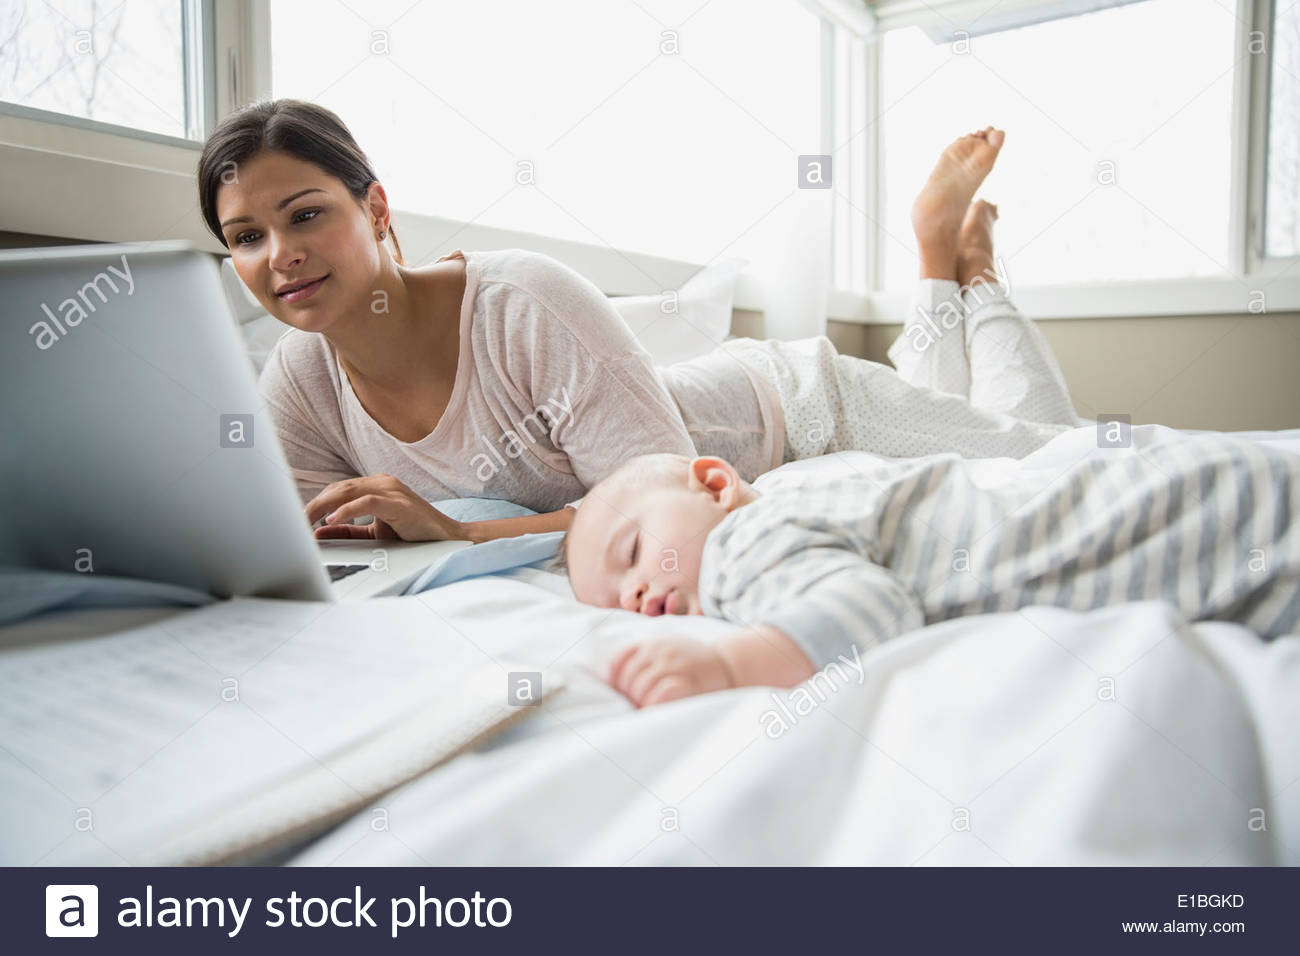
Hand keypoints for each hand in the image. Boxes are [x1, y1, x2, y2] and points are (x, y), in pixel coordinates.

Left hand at [304, 474, 464, 541]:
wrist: (448, 539)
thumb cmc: (415, 534)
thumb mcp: (375, 533)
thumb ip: (348, 532)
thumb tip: (319, 532)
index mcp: (377, 487)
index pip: (338, 489)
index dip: (316, 502)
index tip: (298, 517)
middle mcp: (383, 483)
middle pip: (338, 488)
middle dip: (314, 504)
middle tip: (295, 521)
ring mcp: (392, 490)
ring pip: (348, 491)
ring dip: (323, 506)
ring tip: (306, 520)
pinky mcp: (399, 503)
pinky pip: (367, 502)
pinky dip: (346, 510)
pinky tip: (331, 520)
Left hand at [606, 636, 733, 707]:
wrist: (729, 663)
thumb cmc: (695, 661)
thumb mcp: (669, 646)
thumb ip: (646, 655)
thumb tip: (614, 675)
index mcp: (654, 643)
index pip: (620, 658)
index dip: (614, 677)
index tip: (618, 690)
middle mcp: (662, 651)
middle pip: (628, 676)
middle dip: (628, 694)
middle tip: (635, 705)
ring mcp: (675, 665)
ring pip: (641, 686)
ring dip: (640, 702)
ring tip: (646, 710)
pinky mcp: (688, 682)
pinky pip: (661, 694)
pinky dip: (653, 704)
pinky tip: (655, 710)